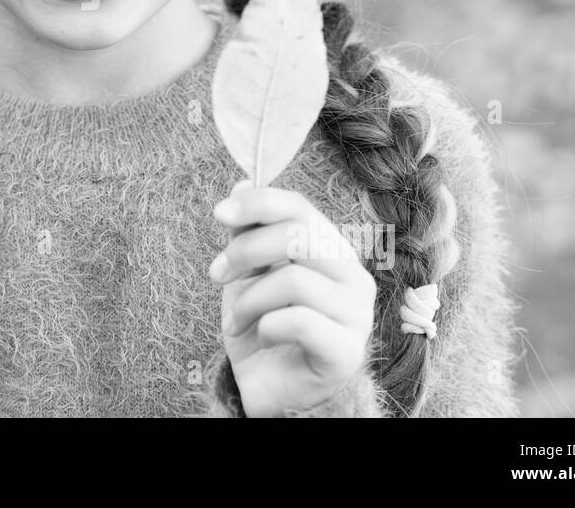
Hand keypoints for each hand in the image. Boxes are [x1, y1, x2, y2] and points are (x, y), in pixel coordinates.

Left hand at [210, 179, 375, 416]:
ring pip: (294, 280)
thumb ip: (249, 232)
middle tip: (217, 276)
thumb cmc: (264, 327)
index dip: (258, 203)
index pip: (300, 208)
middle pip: (298, 236)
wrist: (272, 391)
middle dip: (245, 251)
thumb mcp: (248, 274)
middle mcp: (353, 278)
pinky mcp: (347, 353)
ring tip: (235, 320)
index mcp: (332, 251)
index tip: (218, 214)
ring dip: (249, 299)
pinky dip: (267, 325)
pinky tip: (261, 336)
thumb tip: (241, 184)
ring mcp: (357, 316)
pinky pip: (299, 321)